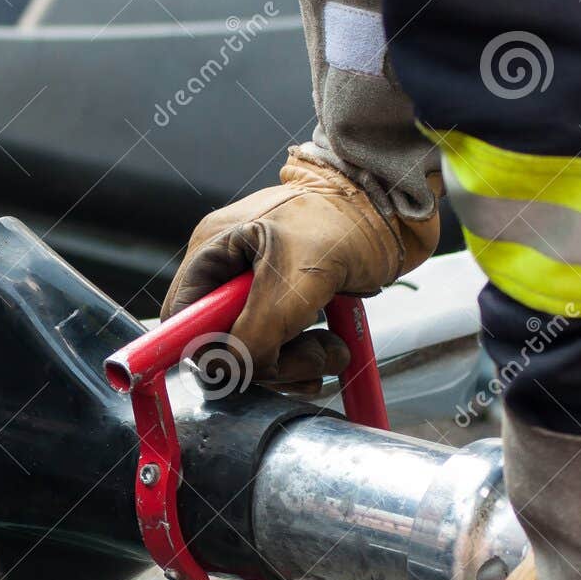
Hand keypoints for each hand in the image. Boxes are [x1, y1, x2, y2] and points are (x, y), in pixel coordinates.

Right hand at [161, 153, 435, 392]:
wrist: (396, 207)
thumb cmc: (345, 221)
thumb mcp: (292, 279)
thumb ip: (253, 333)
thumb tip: (225, 372)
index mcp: (215, 251)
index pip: (183, 319)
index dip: (205, 351)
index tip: (239, 367)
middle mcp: (233, 272)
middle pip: (224, 345)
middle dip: (266, 363)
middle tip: (304, 360)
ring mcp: (264, 289)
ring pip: (260, 354)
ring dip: (297, 365)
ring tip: (330, 351)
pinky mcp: (294, 304)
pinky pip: (288, 351)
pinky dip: (312, 360)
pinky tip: (335, 348)